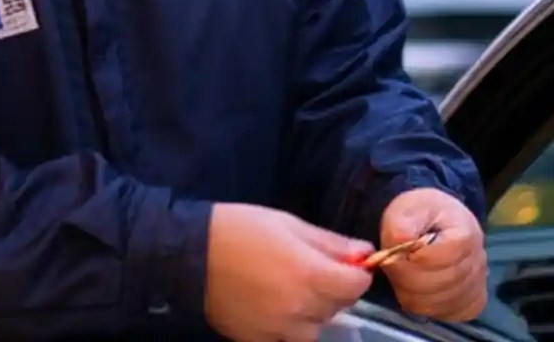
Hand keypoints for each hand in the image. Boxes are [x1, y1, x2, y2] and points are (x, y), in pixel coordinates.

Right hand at [204, 203, 375, 341]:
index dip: (356, 272)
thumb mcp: (288, 224)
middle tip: (310, 266)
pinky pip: (291, 337)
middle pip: (340, 306)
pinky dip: (291, 323)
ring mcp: (280, 330)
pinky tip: (273, 303)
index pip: (358, 285)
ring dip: (314, 309)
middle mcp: (300, 309)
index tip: (344, 262)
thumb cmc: (240, 230)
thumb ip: (330, 243)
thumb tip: (365, 253)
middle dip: (334, 287)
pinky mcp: (261, 341)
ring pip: (317, 326)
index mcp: (311, 275)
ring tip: (289, 286)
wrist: (189, 255)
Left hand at [379, 187, 487, 321]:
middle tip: (395, 263)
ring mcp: (478, 284)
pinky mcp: (474, 301)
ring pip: (437, 303)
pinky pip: (446, 313)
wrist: (440, 222)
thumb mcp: (407, 208)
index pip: (432, 260)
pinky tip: (420, 288)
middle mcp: (478, 261)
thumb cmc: (423, 213)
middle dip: (406, 277)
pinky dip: (426, 306)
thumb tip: (399, 240)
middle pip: (435, 285)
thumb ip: (401, 222)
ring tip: (406, 273)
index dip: (408, 258)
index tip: (396, 249)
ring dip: (412, 292)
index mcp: (465, 232)